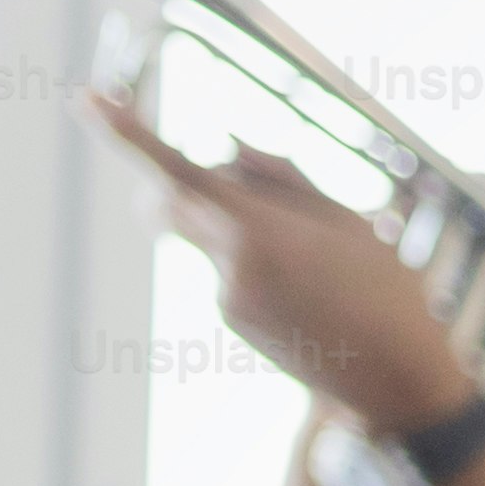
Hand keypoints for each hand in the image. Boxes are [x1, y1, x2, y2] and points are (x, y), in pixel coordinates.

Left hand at [86, 87, 475, 433]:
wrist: (399, 386)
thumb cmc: (389, 295)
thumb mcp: (352, 221)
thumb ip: (283, 178)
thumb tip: (225, 147)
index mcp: (261, 231)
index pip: (176, 170)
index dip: (126, 132)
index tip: (85, 98)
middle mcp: (231, 265)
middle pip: (165, 201)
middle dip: (177, 182)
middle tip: (236, 184)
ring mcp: (226, 298)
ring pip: (203, 234)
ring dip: (237, 225)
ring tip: (315, 257)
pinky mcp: (233, 321)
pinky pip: (226, 270)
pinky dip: (256, 262)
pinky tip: (312, 289)